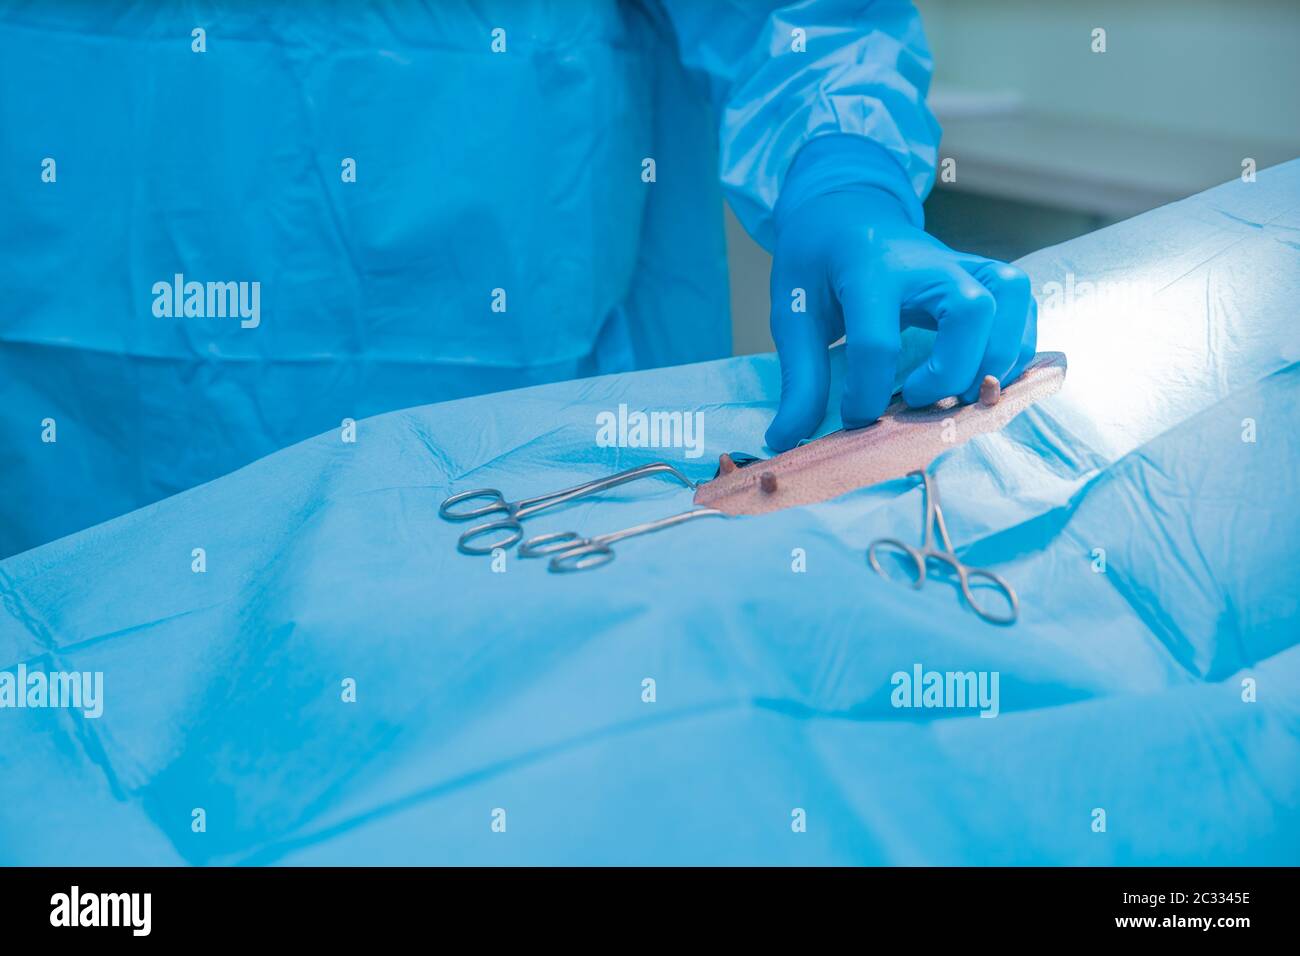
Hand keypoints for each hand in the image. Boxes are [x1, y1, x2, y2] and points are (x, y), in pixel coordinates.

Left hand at [765, 184, 1036, 451]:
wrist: (846, 211)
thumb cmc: (818, 264)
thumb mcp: (793, 313)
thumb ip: (799, 378)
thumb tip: (786, 440)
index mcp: (867, 270)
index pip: (876, 341)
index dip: (866, 394)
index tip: (856, 418)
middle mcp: (925, 262)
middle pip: (971, 310)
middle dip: (952, 371)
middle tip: (918, 400)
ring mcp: (962, 263)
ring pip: (1010, 299)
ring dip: (996, 358)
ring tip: (959, 393)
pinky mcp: (983, 274)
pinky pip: (1023, 306)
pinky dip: (1015, 347)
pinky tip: (982, 375)